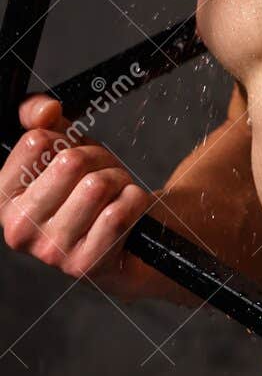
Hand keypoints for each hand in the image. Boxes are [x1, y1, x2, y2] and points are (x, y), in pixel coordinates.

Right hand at [0, 95, 150, 296]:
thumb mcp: (62, 148)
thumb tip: (46, 110)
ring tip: (114, 193)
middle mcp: (19, 229)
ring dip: (118, 179)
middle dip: (98, 159)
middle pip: (71, 161)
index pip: (36, 141)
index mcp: (4, 199)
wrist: (122, 241)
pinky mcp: (86, 265)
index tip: (70, 156)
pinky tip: (127, 211)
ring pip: (98, 185)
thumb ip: (41, 118)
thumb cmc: (86, 193)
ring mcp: (51, 252)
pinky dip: (134, 201)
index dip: (65, 140)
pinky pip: (120, 212)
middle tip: (102, 174)